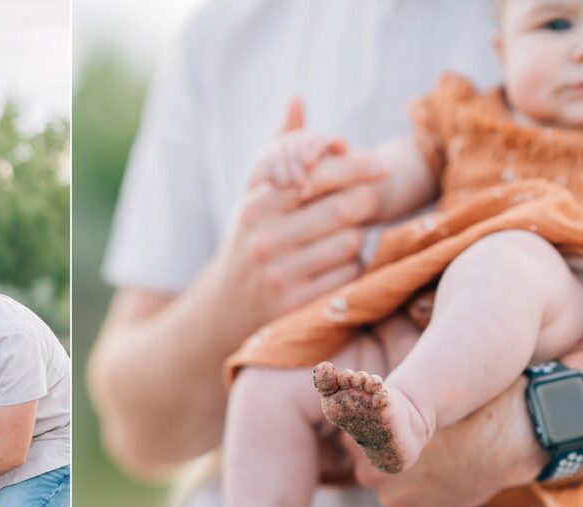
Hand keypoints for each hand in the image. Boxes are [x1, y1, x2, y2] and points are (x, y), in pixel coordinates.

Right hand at [220, 97, 387, 328]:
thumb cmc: (253, 236)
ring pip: (351, 242)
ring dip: (355, 237)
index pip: (319, 174)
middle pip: (345, 208)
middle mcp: (263, 240)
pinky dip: (351, 268)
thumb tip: (296, 99)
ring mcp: (278, 276)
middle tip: (364, 202)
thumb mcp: (256, 194)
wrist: (228, 304)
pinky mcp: (295, 305)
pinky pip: (349, 275)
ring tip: (338, 238)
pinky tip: (333, 266)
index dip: (357, 165)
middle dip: (363, 201)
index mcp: (254, 206)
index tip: (380, 165)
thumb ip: (279, 148)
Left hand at [348, 374, 546, 506]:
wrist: (501, 435)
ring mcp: (396, 499)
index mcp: (359, 442)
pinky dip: (431, 496)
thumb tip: (330, 366)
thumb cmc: (452, 403)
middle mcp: (369, 476)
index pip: (357, 440)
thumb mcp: (409, 384)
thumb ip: (372, 384)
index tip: (396, 428)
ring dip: (408, 481)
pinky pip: (420, 506)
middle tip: (420, 444)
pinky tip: (447, 476)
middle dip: (388, 458)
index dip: (377, 433)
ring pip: (396, 490)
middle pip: (373, 468)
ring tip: (437, 460)